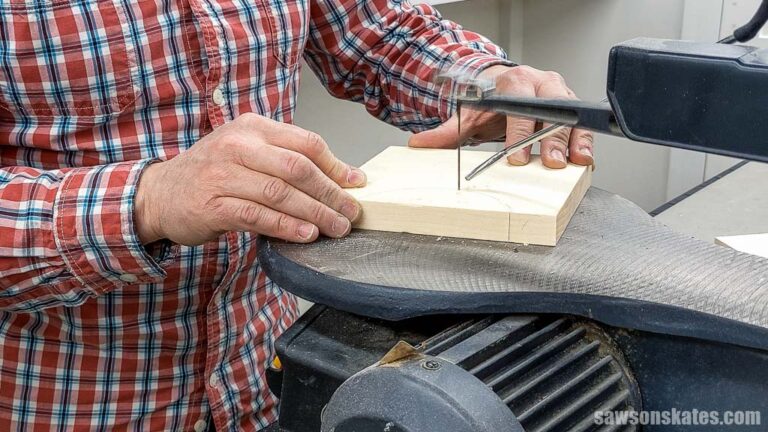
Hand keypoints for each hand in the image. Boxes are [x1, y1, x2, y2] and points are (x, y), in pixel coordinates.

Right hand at [134, 113, 366, 245]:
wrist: (160, 193)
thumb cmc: (213, 173)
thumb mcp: (249, 153)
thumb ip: (288, 159)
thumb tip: (342, 177)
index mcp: (252, 127)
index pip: (306, 143)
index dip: (336, 165)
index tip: (356, 184)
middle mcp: (238, 146)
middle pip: (298, 168)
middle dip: (330, 193)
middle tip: (350, 213)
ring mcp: (223, 175)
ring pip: (280, 194)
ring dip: (314, 213)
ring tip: (335, 227)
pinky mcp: (213, 205)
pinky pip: (258, 216)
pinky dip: (286, 227)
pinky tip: (305, 235)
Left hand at [409, 65, 593, 167]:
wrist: (507, 89)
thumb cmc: (492, 102)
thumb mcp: (468, 114)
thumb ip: (446, 131)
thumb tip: (418, 143)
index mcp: (517, 82)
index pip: (521, 107)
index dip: (521, 133)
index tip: (517, 157)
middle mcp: (542, 84)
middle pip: (552, 110)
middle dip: (552, 138)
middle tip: (549, 163)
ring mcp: (560, 95)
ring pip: (573, 116)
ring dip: (576, 141)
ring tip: (576, 161)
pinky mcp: (573, 109)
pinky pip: (582, 125)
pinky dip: (584, 143)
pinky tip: (584, 160)